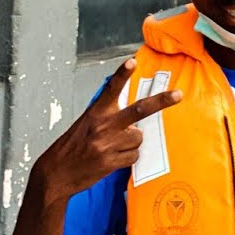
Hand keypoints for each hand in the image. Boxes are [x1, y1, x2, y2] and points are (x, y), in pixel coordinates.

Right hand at [36, 59, 181, 200]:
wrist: (56, 172)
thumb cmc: (72, 146)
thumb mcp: (85, 123)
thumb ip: (106, 116)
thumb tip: (133, 118)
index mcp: (95, 113)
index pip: (111, 89)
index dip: (122, 74)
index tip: (132, 61)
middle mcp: (102, 126)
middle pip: (139, 110)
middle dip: (161, 101)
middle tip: (178, 95)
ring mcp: (107, 144)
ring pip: (139, 138)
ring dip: (132, 143)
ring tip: (114, 147)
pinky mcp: (110, 162)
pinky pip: (133, 156)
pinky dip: (128, 157)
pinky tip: (113, 159)